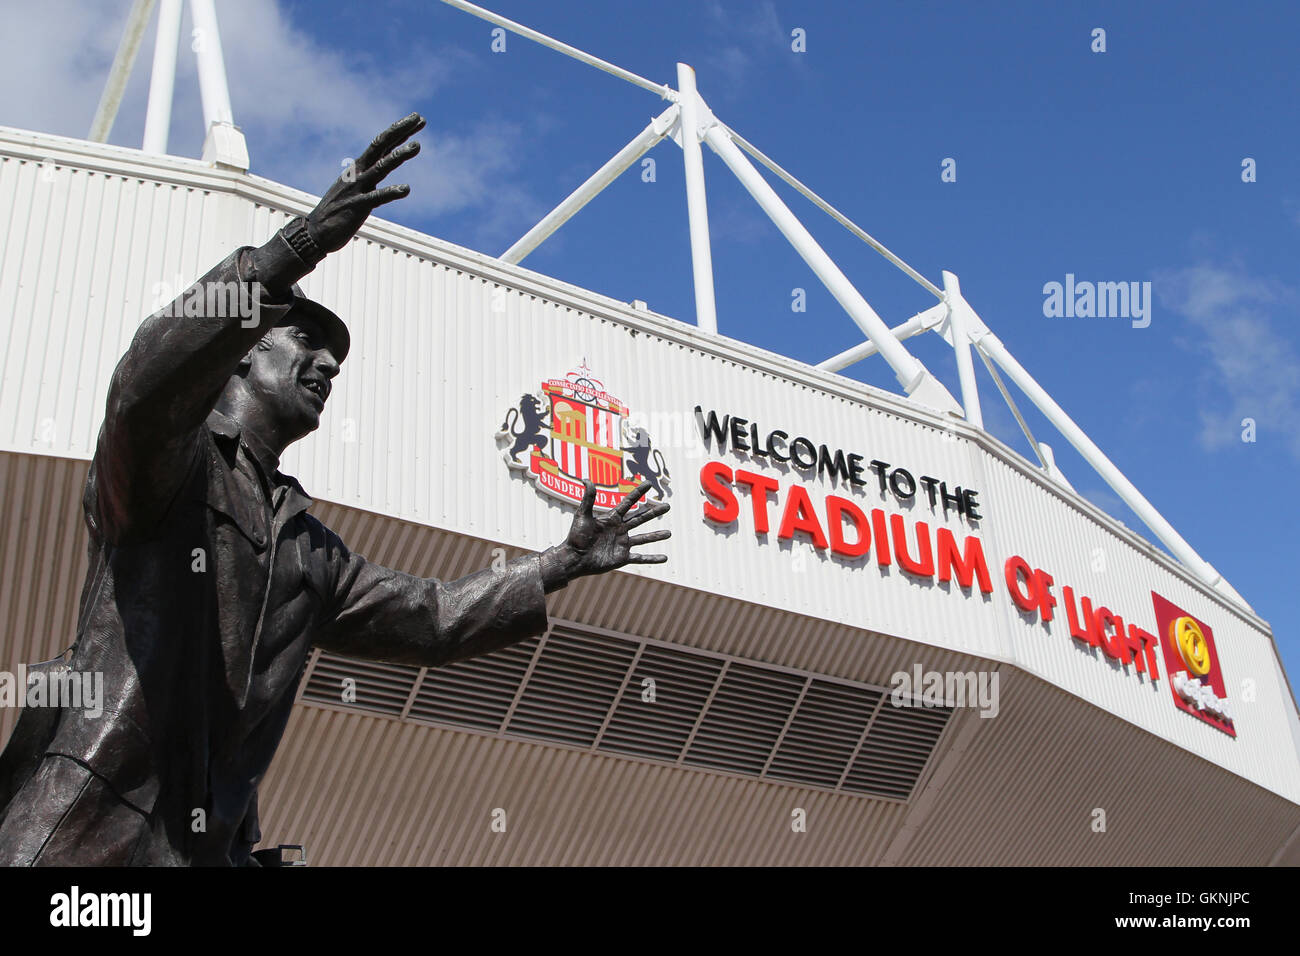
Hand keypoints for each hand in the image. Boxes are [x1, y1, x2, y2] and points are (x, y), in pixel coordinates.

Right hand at [307, 113, 425, 252]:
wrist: (316, 232)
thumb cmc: (339, 210)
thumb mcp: (357, 187)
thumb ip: (371, 175)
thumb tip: (384, 164)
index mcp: (360, 167)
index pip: (383, 144)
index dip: (401, 132)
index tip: (418, 120)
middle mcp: (359, 172)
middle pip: (381, 146)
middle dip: (400, 131)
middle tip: (419, 118)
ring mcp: (357, 188)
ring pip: (381, 167)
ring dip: (399, 155)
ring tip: (417, 146)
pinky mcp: (357, 206)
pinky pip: (376, 197)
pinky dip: (390, 192)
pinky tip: (405, 189)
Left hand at [541, 480, 670, 589]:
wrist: (574, 559)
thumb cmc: (576, 537)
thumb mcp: (583, 515)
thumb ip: (588, 498)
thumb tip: (586, 479)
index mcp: (612, 518)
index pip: (629, 502)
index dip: (639, 492)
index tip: (649, 484)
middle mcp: (619, 529)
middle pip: (641, 518)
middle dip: (654, 512)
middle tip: (667, 506)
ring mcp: (622, 543)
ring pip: (644, 538)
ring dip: (656, 535)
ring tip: (669, 533)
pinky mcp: (622, 557)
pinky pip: (641, 557)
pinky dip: (652, 558)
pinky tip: (664, 558)